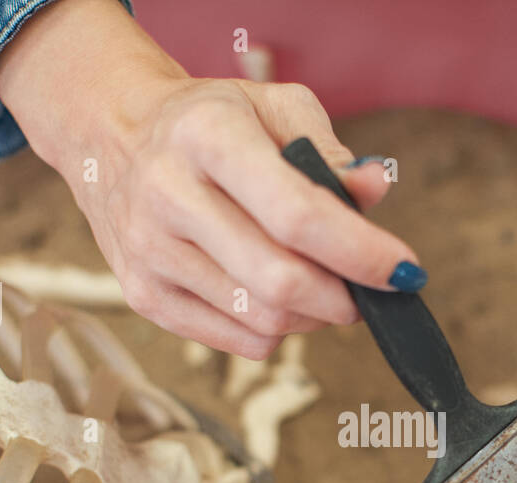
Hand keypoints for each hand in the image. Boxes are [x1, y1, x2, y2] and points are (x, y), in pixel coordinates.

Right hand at [0, 0, 421, 357]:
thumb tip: (375, 192)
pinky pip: (236, 341)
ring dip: (312, 317)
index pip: (296, 213)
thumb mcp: (272, 107)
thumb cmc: (212, 122)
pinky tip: (278, 298)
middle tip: (364, 291)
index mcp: (207, 136)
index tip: (405, 270)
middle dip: (342, 297)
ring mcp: (150, 253)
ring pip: (262, 321)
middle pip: (280, 282)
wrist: (111, 138)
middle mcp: (168, 195)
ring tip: (323, 287)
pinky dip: (276, 332)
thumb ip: (330, 149)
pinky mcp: (143, 296)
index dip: (360, 252)